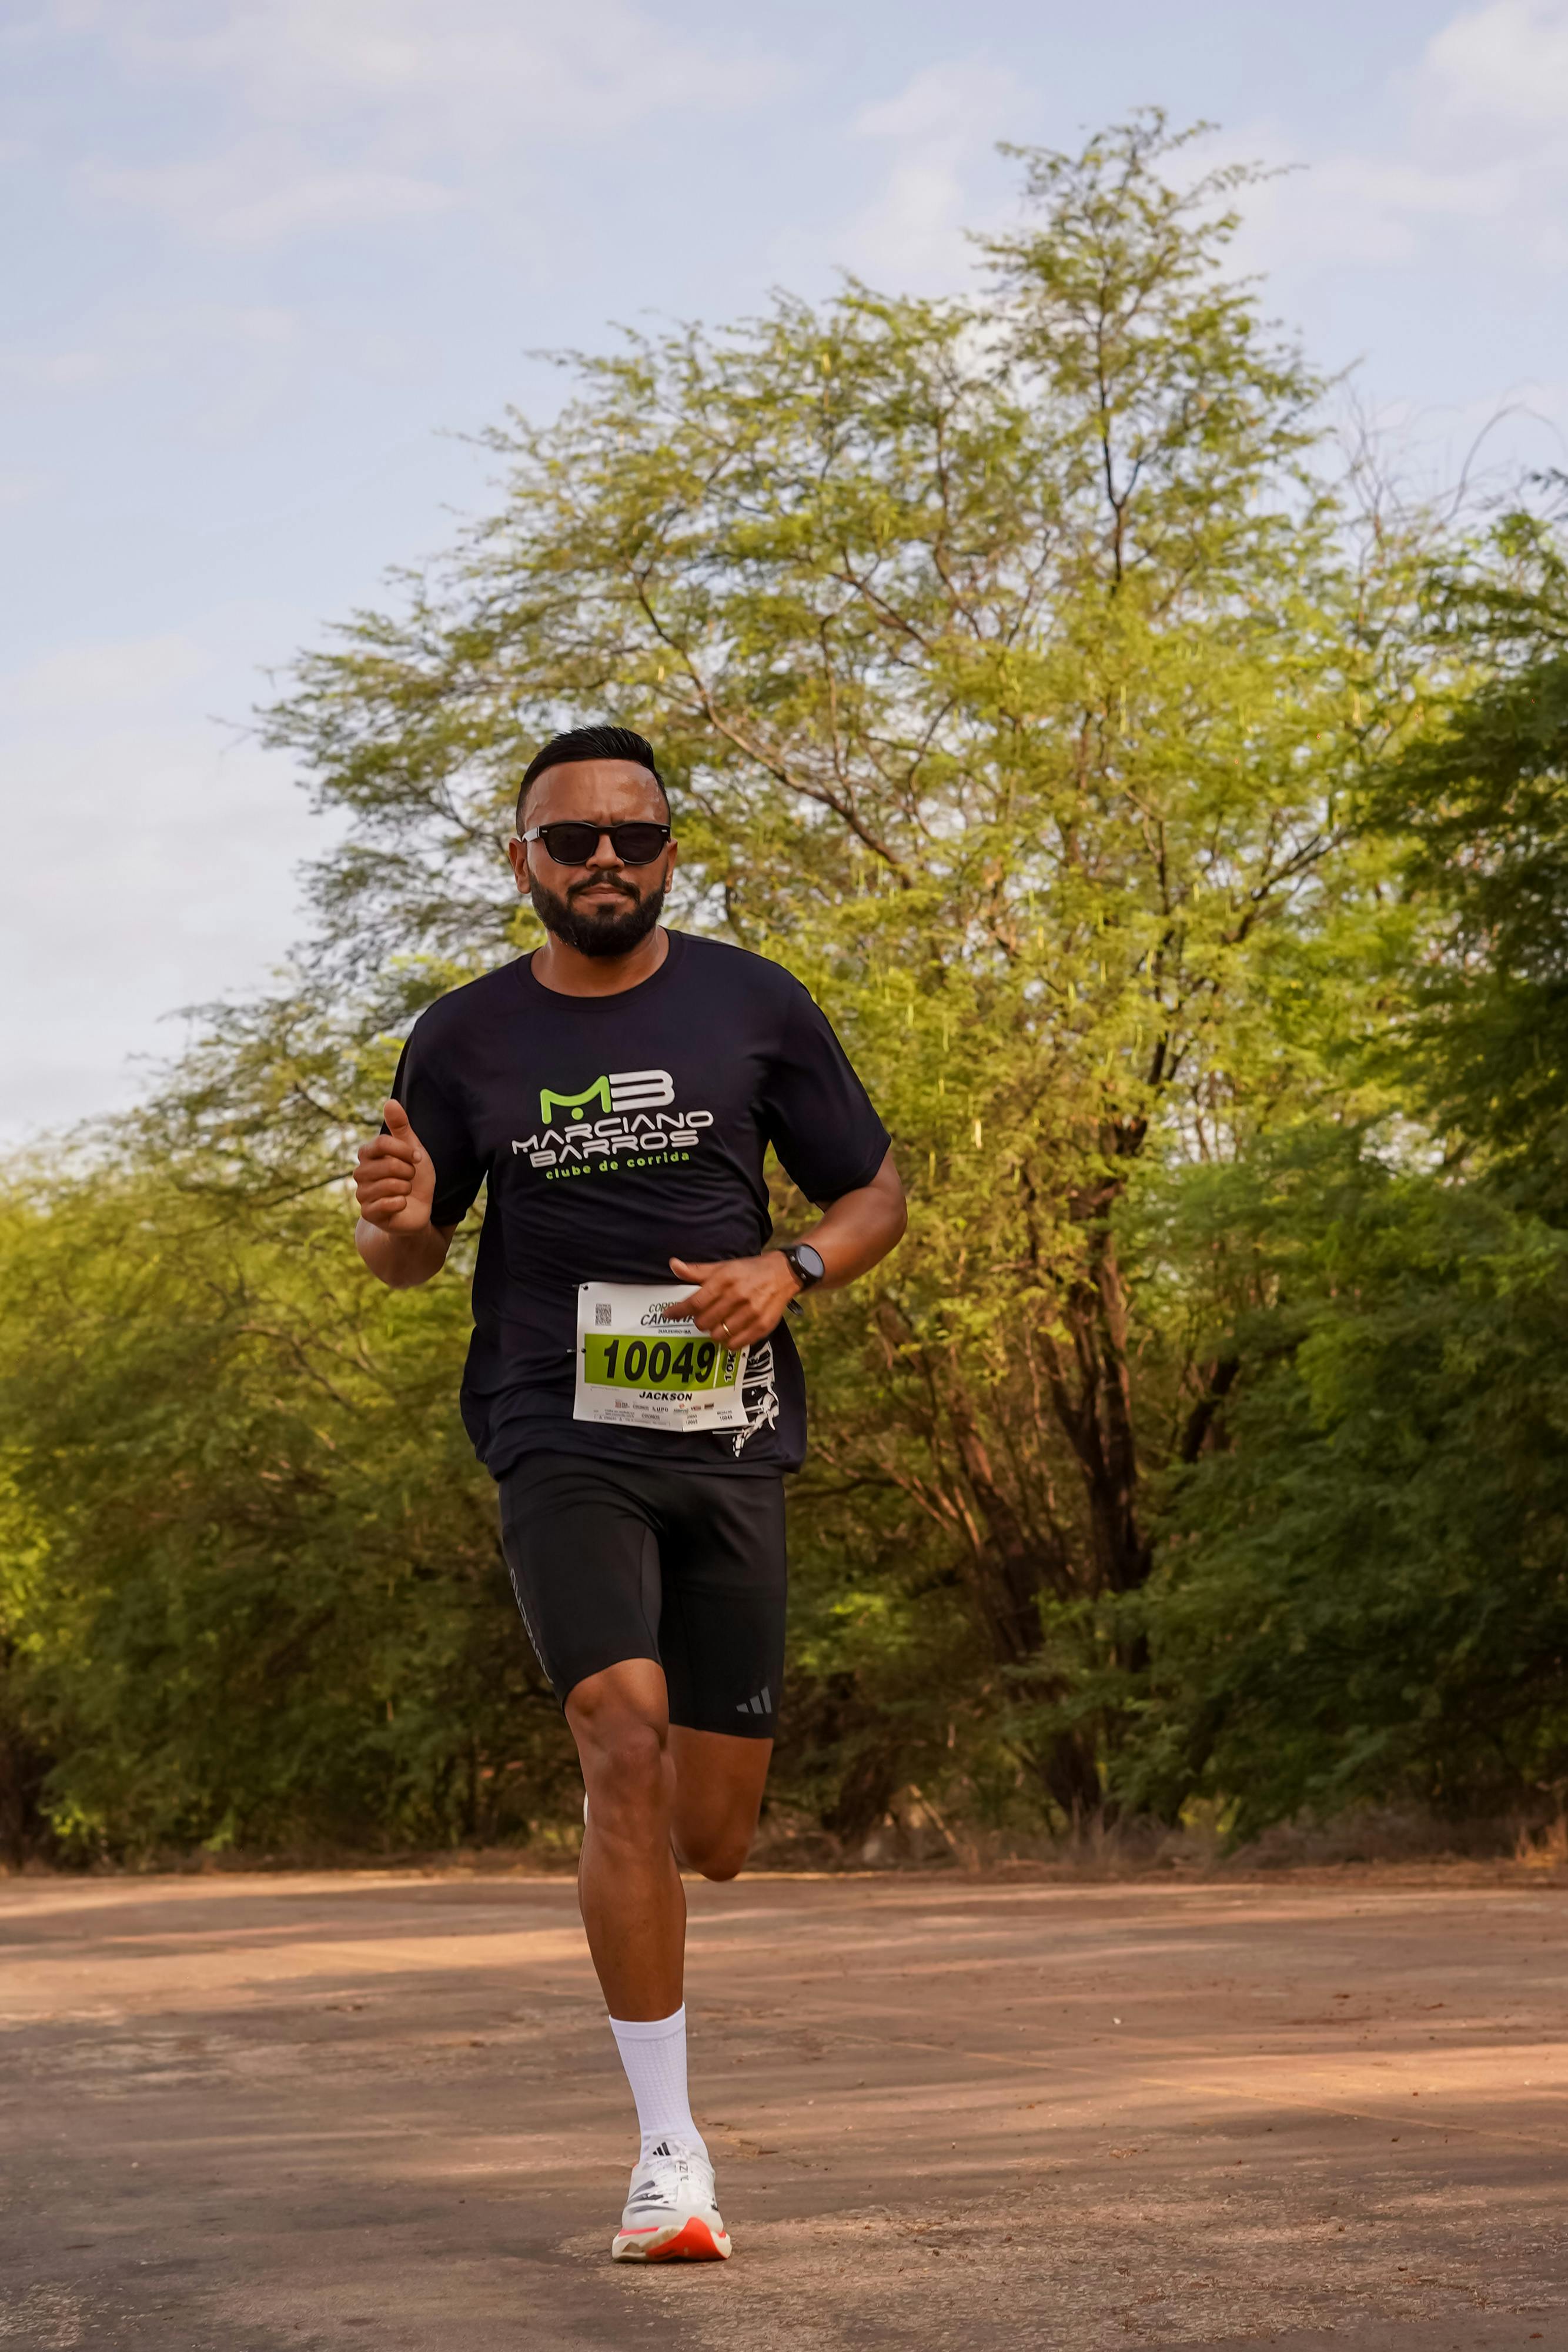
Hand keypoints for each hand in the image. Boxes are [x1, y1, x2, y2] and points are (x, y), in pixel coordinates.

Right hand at [355, 1099, 435, 1233]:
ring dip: (405, 1188)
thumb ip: (401, 1127)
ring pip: (388, 1185)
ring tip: (405, 1190)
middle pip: (387, 1165)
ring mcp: (362, 1194)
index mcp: (368, 1154)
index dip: (404, 1150)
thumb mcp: (412, 1149)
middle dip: (408, 1172)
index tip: (416, 1158)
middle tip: (410, 1177)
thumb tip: (390, 1101)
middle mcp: (360, 1172)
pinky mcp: (368, 1214)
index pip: (381, 1143)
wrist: (419, 1210)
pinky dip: (401, 1203)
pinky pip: (387, 1204)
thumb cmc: (414, 1177)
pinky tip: (401, 1204)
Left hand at [668, 1252, 799, 1348]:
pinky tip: (730, 1332)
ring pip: (718, 1335)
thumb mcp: (723, 1266)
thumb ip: (697, 1270)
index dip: (678, 1311)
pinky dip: (729, 1341)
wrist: (784, 1273)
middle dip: (699, 1321)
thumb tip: (673, 1264)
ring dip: (714, 1332)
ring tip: (718, 1324)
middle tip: (703, 1316)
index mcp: (725, 1280)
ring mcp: (751, 1312)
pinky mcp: (762, 1326)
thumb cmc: (749, 1270)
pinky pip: (736, 1344)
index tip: (668, 1315)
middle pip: (704, 1322)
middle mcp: (738, 1296)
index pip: (695, 1302)